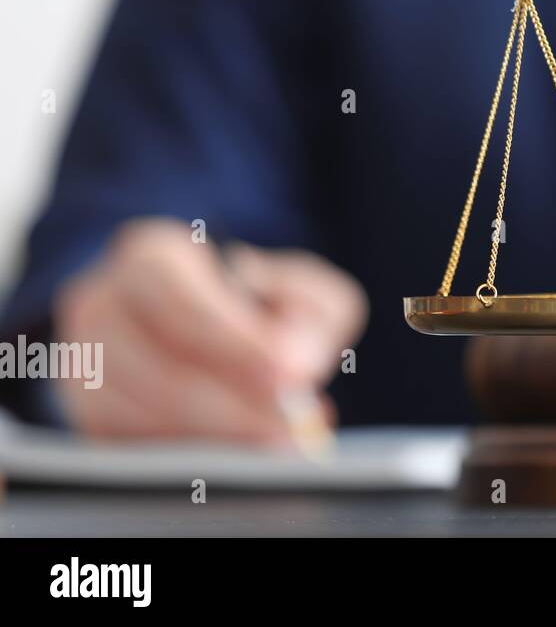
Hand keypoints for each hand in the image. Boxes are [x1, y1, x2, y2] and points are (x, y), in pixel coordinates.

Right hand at [52, 218, 366, 443]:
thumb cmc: (258, 303)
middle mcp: (104, 306)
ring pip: (139, 414)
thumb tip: (300, 364)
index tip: (290, 374)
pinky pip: (132, 446)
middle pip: (156, 366)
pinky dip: (189, 456)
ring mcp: (87, 365)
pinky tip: (240, 453)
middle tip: (291, 427)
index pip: (177, 298)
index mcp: (152, 257)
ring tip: (279, 442)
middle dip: (231, 406)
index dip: (232, 341)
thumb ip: (310, 313)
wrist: (217, 325)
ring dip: (215, 437)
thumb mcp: (299, 289)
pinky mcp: (91, 416)